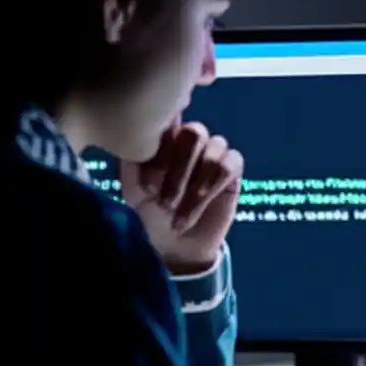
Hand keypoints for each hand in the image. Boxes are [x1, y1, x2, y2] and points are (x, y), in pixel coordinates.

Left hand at [119, 120, 243, 274]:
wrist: (176, 245)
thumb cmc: (149, 214)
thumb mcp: (132, 190)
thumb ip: (132, 163)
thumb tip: (137, 138)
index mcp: (164, 141)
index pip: (168, 121)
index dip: (162, 147)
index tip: (150, 185)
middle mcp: (190, 143)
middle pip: (195, 131)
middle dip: (180, 167)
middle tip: (165, 199)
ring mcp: (213, 155)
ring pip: (216, 147)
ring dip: (197, 181)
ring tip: (180, 207)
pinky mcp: (233, 172)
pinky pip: (232, 162)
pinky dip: (215, 183)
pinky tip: (202, 201)